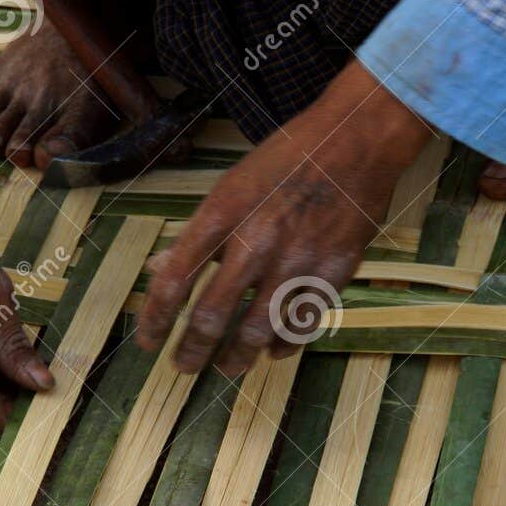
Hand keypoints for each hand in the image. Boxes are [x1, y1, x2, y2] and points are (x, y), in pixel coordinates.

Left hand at [136, 61, 432, 375]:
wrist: (357, 139)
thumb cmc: (288, 156)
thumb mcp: (231, 185)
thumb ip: (198, 232)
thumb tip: (161, 268)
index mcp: (222, 214)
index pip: (174, 280)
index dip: (155, 319)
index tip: (147, 343)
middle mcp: (256, 242)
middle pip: (212, 316)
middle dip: (192, 351)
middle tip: (183, 367)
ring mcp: (297, 260)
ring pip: (257, 331)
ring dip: (237, 357)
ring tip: (227, 367)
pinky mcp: (333, 271)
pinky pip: (302, 323)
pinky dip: (283, 344)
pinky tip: (272, 351)